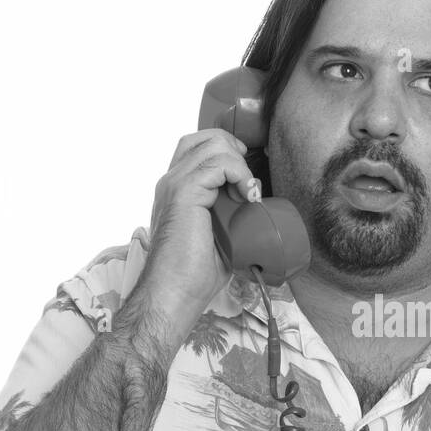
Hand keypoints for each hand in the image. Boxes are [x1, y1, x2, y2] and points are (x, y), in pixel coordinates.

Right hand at [131, 129, 260, 346]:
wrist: (175, 292)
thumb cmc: (195, 274)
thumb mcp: (221, 234)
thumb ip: (232, 213)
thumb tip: (257, 205)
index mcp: (178, 190)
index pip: (200, 149)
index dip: (229, 153)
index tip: (249, 180)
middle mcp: (172, 181)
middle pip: (204, 138)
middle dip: (235, 149)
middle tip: (249, 181)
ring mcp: (174, 183)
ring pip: (213, 145)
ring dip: (239, 165)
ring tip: (247, 194)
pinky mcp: (183, 191)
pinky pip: (217, 163)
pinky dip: (239, 173)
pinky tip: (246, 196)